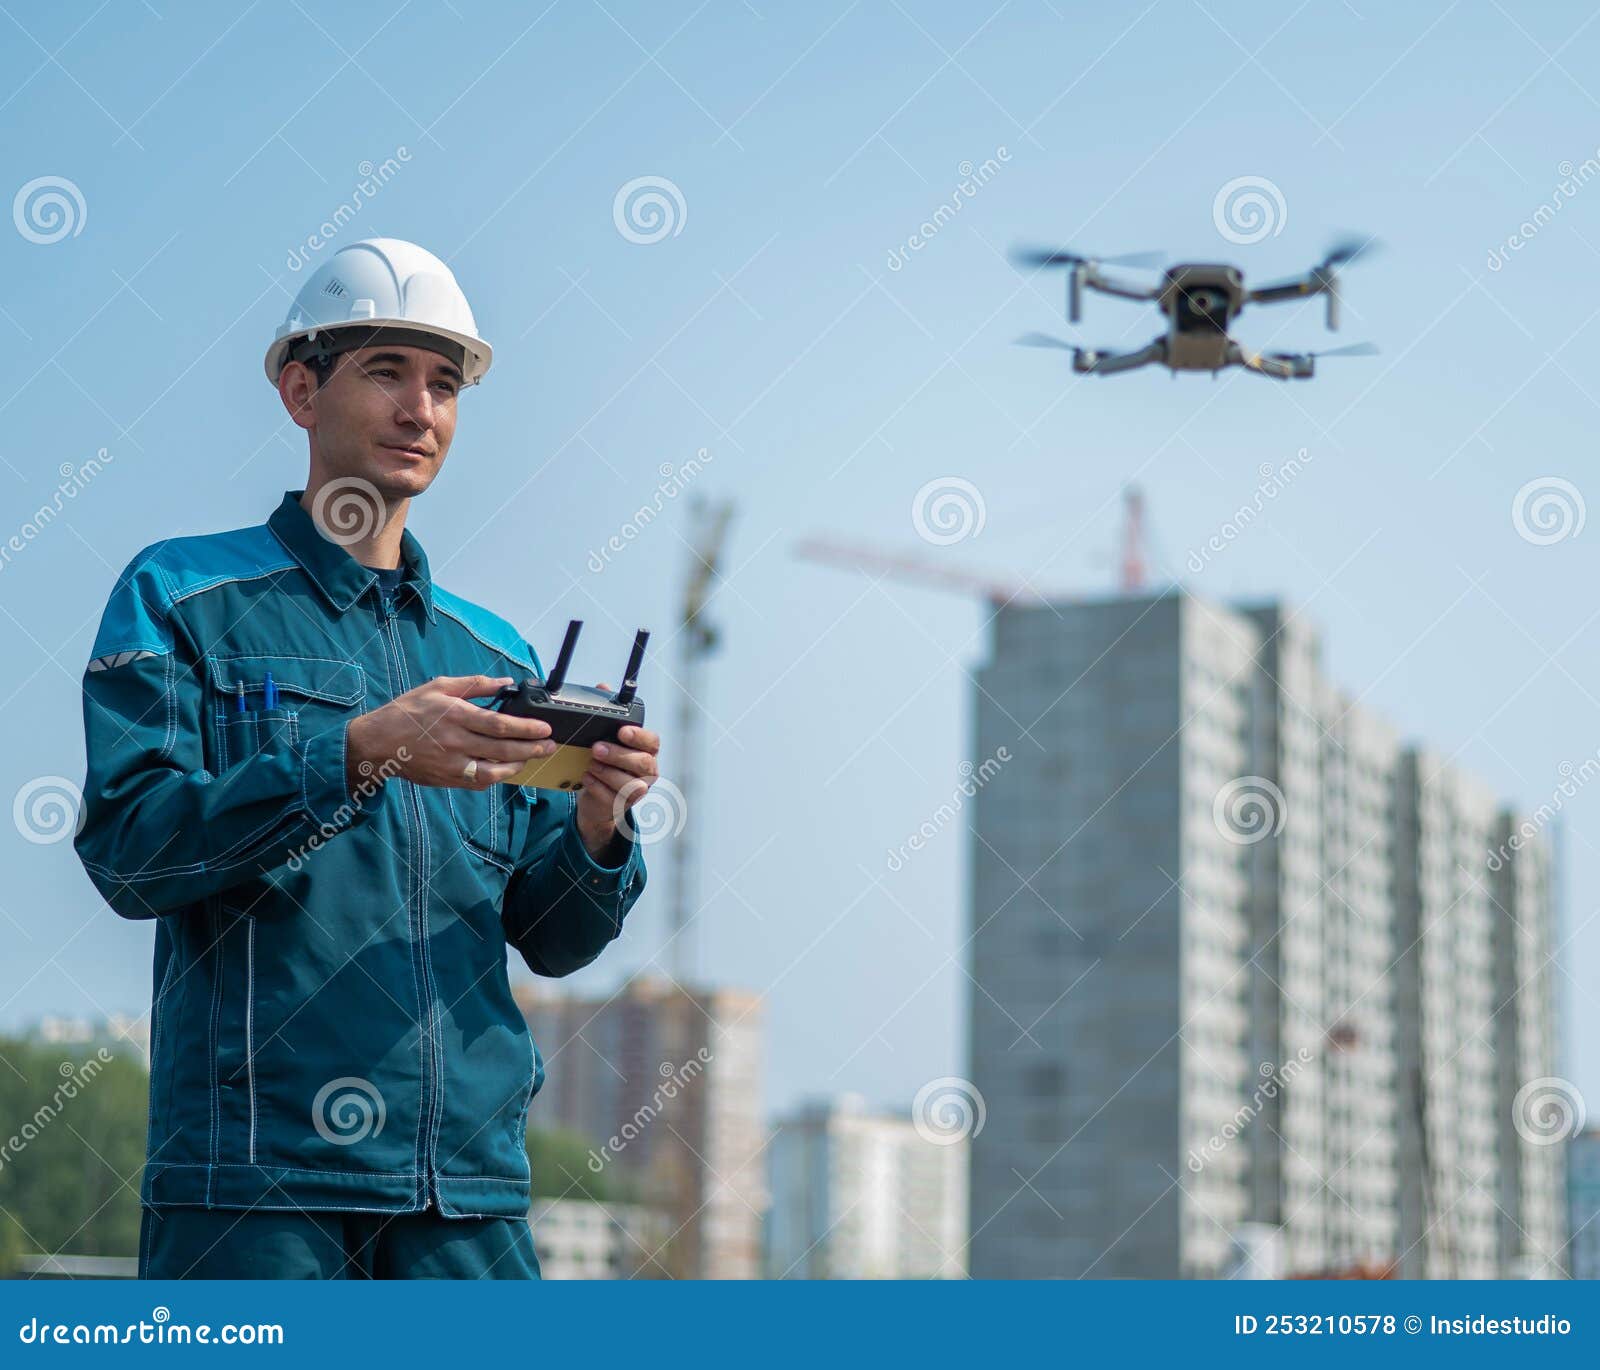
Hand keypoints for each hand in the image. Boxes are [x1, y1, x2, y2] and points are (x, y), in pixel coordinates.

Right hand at [345, 675, 554, 789]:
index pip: (499, 724)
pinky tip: (507, 769)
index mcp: (455, 715)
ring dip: (518, 766)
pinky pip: (479, 782)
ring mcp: (452, 764)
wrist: (378, 742)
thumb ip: (474, 685)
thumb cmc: (408, 711)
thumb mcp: (439, 687)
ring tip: (531, 758)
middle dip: (532, 749)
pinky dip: (497, 777)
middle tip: (550, 746)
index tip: (545, 728)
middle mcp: (455, 742)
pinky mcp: (447, 779)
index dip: (526, 728)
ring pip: (494, 771)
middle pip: (503, 749)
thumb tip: (505, 682)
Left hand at [575, 681, 659, 857]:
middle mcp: (648, 771)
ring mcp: (639, 790)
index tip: (622, 731)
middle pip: (643, 763)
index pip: (653, 742)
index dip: (639, 736)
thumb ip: (607, 714)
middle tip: (596, 748)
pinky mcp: (624, 806)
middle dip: (619, 755)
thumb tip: (603, 687)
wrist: (598, 799)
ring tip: (589, 765)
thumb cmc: (604, 762)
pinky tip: (586, 778)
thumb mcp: (605, 737)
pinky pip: (614, 799)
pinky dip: (598, 787)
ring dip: (607, 772)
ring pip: (630, 783)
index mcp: (647, 751)